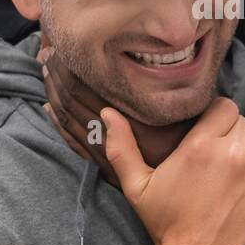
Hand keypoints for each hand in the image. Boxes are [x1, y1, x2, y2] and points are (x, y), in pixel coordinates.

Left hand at [37, 42, 187, 187]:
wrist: (193, 198)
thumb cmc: (198, 147)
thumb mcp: (193, 111)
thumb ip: (172, 86)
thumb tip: (152, 53)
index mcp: (135, 117)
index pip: (90, 85)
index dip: (72, 64)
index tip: (63, 45)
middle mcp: (118, 135)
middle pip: (76, 98)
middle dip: (58, 73)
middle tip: (46, 52)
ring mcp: (107, 154)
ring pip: (71, 118)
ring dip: (54, 93)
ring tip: (46, 70)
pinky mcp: (105, 169)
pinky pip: (74, 142)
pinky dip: (59, 123)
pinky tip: (50, 109)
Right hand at [103, 99, 244, 244]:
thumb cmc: (167, 225)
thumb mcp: (136, 186)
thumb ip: (122, 146)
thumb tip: (107, 112)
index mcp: (198, 145)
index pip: (224, 107)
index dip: (220, 121)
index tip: (214, 139)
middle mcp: (229, 153)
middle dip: (237, 138)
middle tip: (227, 164)